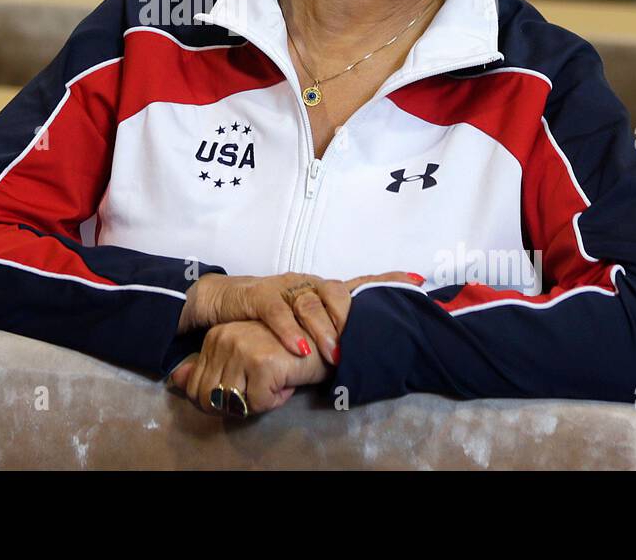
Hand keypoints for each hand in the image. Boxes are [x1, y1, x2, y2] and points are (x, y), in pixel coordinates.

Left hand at [167, 320, 331, 417]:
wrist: (327, 337)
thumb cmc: (287, 351)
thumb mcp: (243, 359)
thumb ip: (207, 369)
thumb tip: (176, 380)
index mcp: (216, 337)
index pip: (196, 388)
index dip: (221, 401)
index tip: (247, 390)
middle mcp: (223, 339)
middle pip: (210, 399)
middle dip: (238, 404)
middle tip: (262, 388)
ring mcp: (240, 348)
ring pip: (233, 403)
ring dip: (259, 401)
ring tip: (276, 380)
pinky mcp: (260, 361)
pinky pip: (258, 404)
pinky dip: (275, 400)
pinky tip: (287, 379)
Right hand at [180, 270, 423, 364]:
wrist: (221, 299)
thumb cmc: (267, 315)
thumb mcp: (301, 321)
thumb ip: (327, 331)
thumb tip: (361, 351)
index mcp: (320, 288)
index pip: (356, 282)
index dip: (385, 281)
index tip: (413, 285)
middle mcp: (305, 283)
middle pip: (334, 292)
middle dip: (349, 318)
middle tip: (358, 345)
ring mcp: (282, 287)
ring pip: (308, 302)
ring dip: (323, 329)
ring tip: (333, 354)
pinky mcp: (258, 295)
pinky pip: (276, 310)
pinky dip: (288, 330)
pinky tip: (298, 348)